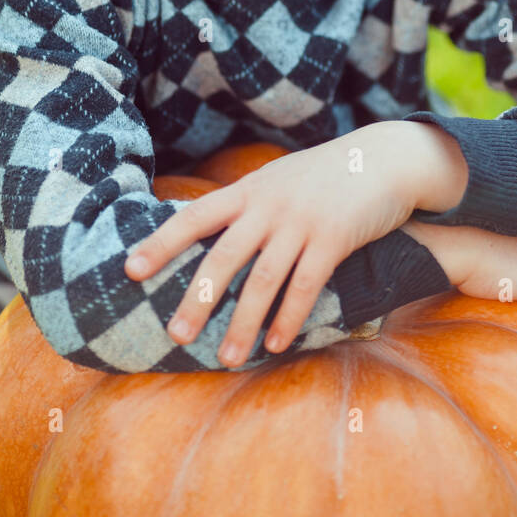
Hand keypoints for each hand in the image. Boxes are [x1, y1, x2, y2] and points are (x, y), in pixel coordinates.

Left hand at [126, 125, 418, 367]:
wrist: (385, 158)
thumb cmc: (326, 176)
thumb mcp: (279, 179)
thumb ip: (248, 204)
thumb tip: (209, 235)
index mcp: (250, 189)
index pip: (195, 215)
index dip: (161, 243)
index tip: (131, 270)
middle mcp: (270, 204)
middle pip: (223, 256)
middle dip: (197, 299)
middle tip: (175, 336)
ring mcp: (302, 220)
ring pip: (263, 279)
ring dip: (243, 323)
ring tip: (227, 358)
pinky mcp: (335, 237)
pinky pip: (306, 284)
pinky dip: (288, 317)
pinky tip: (275, 344)